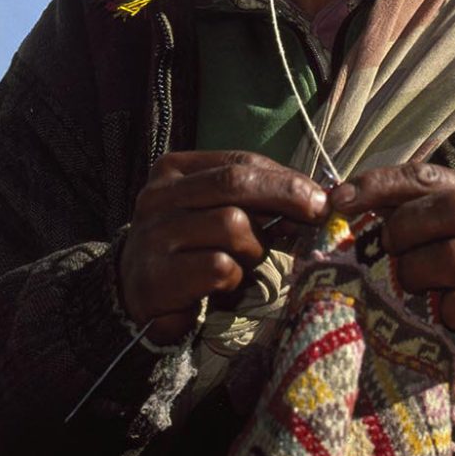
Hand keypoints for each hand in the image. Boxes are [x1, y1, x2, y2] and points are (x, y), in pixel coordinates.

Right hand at [121, 151, 327, 342]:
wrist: (135, 294)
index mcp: (173, 170)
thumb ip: (252, 200)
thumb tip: (313, 200)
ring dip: (254, 248)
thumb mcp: (213, 211)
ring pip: (232, 225)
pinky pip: (221, 268)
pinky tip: (224, 285)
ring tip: (245, 262)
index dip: (285, 177)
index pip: (239, 161)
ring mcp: (155, 235)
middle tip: (318, 213)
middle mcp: (159, 196)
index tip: (320, 196)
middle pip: (236, 183)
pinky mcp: (159, 276)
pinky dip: (235, 278)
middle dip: (286, 195)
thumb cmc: (188, 247)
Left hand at [329, 164, 454, 368]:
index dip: (380, 184)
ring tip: (411, 286)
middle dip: (406, 226)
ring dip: (417, 273)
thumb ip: (395, 209)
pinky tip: (438, 314)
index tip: (339, 200)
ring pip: (454, 256)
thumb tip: (338, 198)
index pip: (428, 176)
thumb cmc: (446, 274)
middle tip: (386, 247)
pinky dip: (441, 311)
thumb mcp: (424, 233)